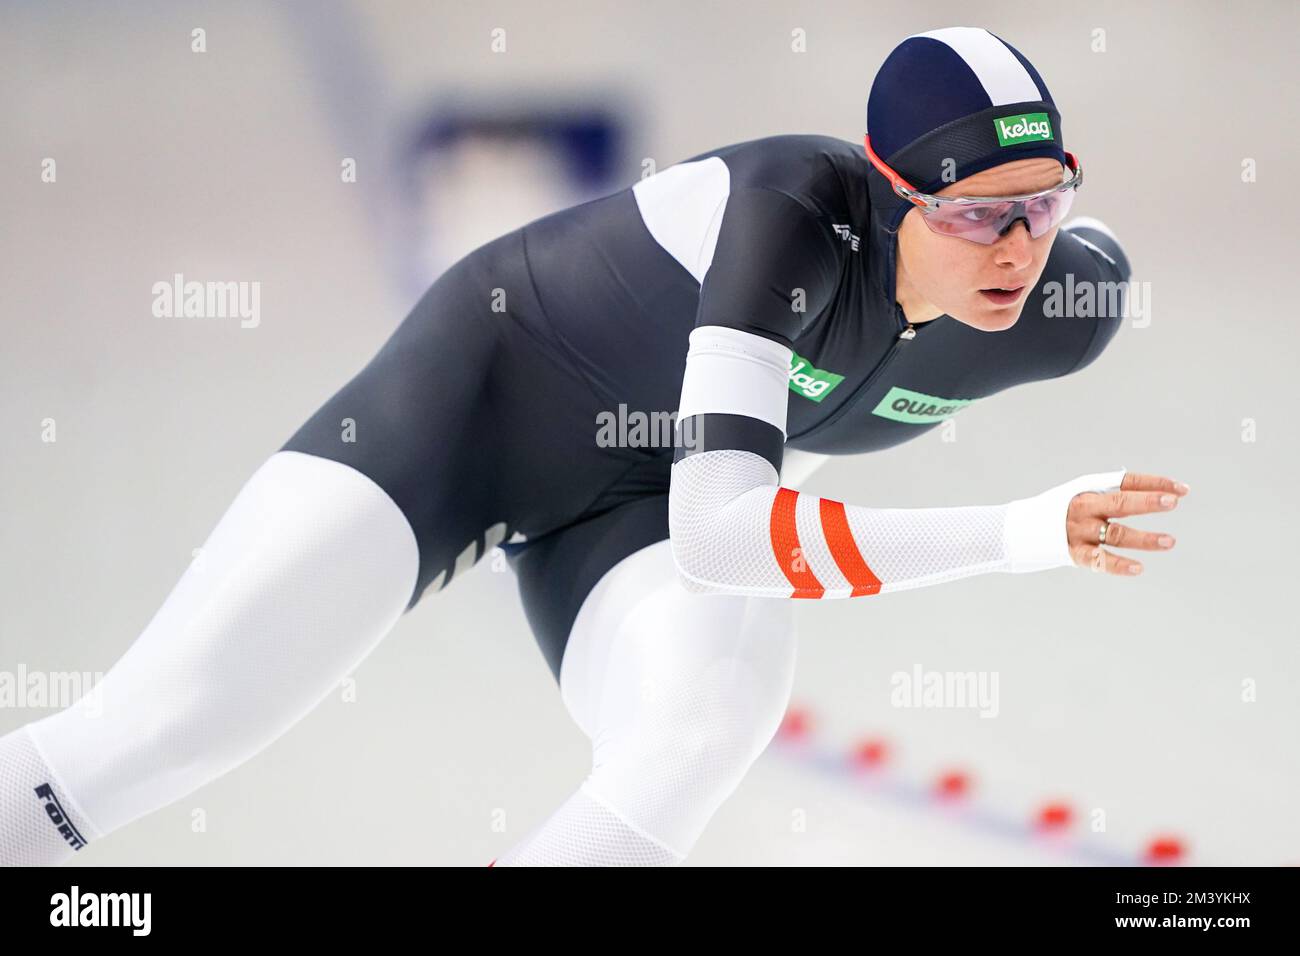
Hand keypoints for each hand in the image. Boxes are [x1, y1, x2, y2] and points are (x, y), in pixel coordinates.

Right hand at [1068, 472, 1188, 574]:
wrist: (1018, 529)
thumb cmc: (1058, 513)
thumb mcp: (1080, 496)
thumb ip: (1110, 495)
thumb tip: (1153, 492)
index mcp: (1088, 490)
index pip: (1125, 482)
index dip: (1153, 484)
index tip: (1181, 489)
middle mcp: (1084, 509)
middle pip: (1119, 503)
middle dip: (1147, 502)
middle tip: (1172, 502)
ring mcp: (1079, 532)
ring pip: (1116, 534)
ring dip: (1144, 538)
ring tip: (1170, 541)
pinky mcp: (1073, 553)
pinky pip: (1099, 560)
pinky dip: (1118, 565)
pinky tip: (1138, 568)